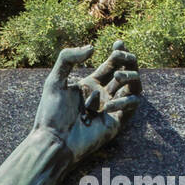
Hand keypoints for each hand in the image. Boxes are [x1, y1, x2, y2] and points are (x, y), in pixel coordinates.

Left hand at [33, 41, 140, 162]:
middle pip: (126, 72)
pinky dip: (125, 100)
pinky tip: (108, 105)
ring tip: (117, 77)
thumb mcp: (54, 81)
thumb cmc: (51, 114)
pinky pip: (132, 105)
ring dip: (130, 76)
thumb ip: (67, 58)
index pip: (111, 65)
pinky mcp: (117, 122)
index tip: (117, 43)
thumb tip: (93, 47)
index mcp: (90, 85)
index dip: (118, 52)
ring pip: (134, 86)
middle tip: (120, 56)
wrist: (53, 141)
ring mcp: (111, 108)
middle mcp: (103, 95)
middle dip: (127, 60)